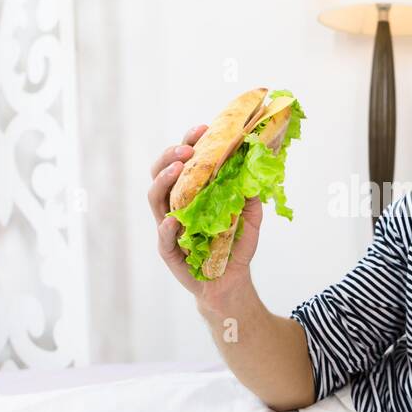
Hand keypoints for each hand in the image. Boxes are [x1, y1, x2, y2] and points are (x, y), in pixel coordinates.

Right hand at [148, 123, 263, 304]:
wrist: (230, 283)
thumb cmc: (235, 247)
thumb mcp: (251, 220)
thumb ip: (252, 199)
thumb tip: (256, 173)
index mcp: (191, 193)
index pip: (184, 162)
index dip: (190, 142)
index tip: (203, 128)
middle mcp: (175, 206)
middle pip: (162, 174)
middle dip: (171, 156)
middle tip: (187, 149)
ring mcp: (169, 228)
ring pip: (156, 199)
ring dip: (164, 181)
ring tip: (178, 169)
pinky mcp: (170, 252)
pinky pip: (164, 238)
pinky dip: (167, 228)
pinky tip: (175, 220)